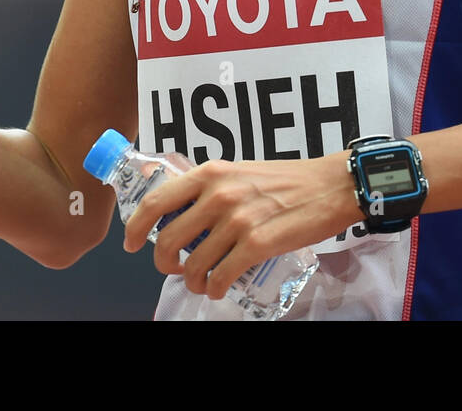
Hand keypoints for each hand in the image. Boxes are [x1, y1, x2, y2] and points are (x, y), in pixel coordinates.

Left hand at [121, 153, 361, 299]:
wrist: (329, 186)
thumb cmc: (286, 180)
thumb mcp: (238, 172)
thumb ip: (210, 189)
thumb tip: (182, 215)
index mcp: (209, 173)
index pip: (155, 201)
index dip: (136, 227)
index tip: (132, 244)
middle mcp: (218, 194)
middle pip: (168, 240)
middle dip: (164, 264)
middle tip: (175, 269)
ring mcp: (237, 220)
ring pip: (193, 264)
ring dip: (193, 281)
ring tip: (202, 282)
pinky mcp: (257, 244)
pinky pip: (220, 276)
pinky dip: (214, 289)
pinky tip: (219, 289)